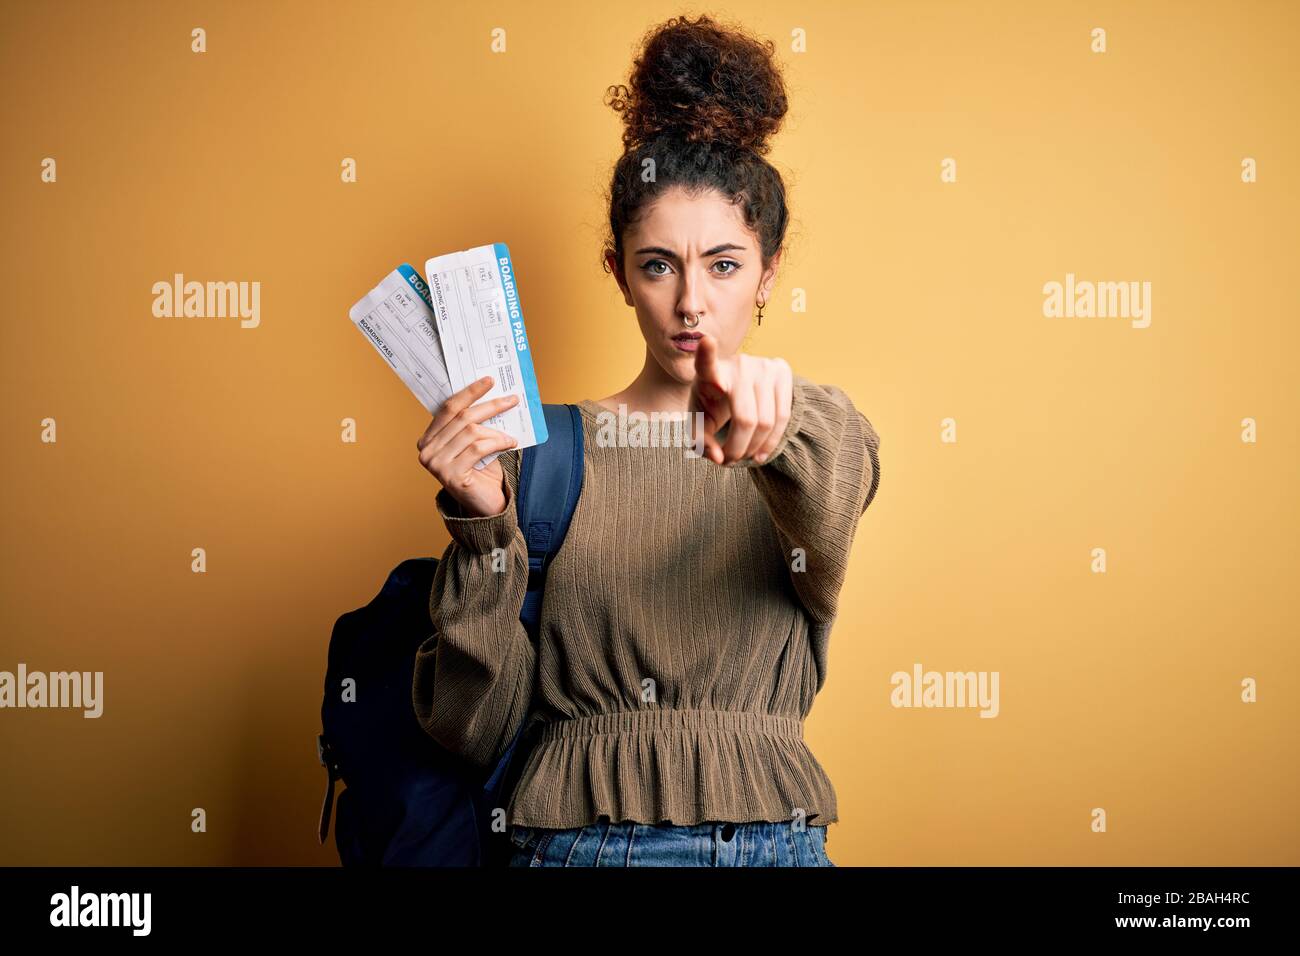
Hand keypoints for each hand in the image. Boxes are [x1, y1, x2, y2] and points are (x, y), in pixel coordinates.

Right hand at [417, 376, 519, 517]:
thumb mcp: (474, 443)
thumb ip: (474, 424)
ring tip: (511, 436)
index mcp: (428, 439)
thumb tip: (493, 396)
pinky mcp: (450, 475)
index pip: (448, 408)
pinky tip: (509, 444)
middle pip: (462, 417)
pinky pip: (477, 448)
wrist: (485, 505)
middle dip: (490, 405)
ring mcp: (436, 464)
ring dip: (496, 431)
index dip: (469, 392)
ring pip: (471, 432)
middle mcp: (427, 450)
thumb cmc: (480, 472)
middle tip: (511, 399)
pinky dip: (497, 443)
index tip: (489, 381)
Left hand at [689, 332, 792, 465]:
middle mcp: (738, 364)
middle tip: (730, 461)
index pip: (706, 361)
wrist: (737, 386)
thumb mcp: (700, 423)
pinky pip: (784, 416)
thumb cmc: (711, 405)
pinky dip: (771, 442)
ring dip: (754, 449)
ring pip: (767, 422)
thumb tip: (720, 459)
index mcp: (709, 372)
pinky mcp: (782, 371)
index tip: (706, 341)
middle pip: (745, 419)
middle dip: (738, 449)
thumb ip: (701, 443)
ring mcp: (763, 365)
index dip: (706, 353)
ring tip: (743, 456)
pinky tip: (760, 452)